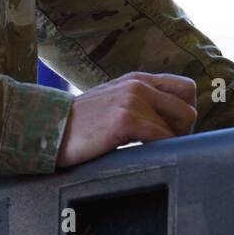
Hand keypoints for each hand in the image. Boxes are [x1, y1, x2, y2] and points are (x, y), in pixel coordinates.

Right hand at [56, 72, 196, 167]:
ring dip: (170, 143)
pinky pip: (161, 137)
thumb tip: (167, 125)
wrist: (44, 127)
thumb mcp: (112, 103)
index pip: (186, 88)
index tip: (170, 132)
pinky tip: (140, 154)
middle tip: (162, 147)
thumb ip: (139, 104)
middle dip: (182, 133)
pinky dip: (158, 150)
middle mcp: (139, 84)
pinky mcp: (125, 118)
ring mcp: (133, 99)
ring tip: (150, 152)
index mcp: (138, 79)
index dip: (184, 113)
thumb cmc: (78, 125)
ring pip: (180, 123)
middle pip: (188, 108)